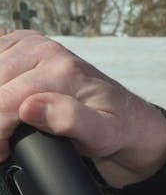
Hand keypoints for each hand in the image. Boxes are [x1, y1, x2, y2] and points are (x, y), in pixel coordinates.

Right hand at [0, 29, 165, 187]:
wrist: (125, 114)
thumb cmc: (113, 125)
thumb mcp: (102, 133)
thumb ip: (69, 120)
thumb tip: (30, 107)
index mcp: (63, 71)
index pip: (4, 100)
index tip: (2, 151)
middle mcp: (47, 51)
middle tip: (6, 138)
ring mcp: (34, 44)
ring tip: (8, 121)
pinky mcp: (24, 43)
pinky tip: (6, 90)